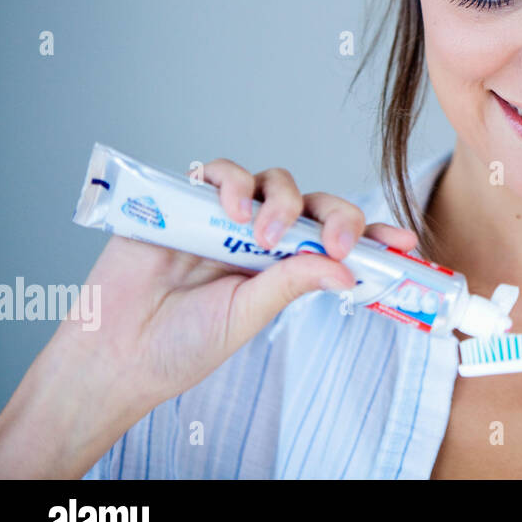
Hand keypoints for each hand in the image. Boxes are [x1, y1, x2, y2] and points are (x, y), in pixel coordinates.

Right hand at [59, 160, 419, 414]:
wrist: (116, 351)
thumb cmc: (182, 342)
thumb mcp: (249, 316)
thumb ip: (292, 282)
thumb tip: (346, 265)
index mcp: (286, 266)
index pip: (337, 240)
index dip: (372, 235)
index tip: (404, 243)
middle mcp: (263, 236)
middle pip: (314, 203)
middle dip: (335, 216)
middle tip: (332, 242)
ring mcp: (226, 216)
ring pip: (273, 181)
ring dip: (280, 200)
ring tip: (263, 234)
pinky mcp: (187, 200)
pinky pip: (219, 171)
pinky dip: (231, 180)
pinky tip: (231, 207)